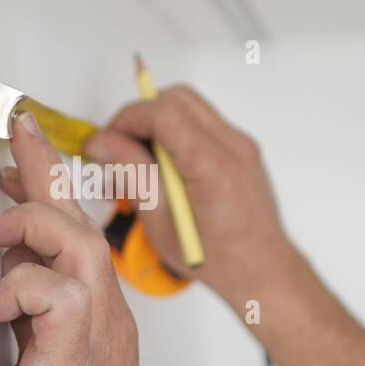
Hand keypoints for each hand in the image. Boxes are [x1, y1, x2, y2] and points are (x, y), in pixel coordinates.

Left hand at [0, 113, 145, 365]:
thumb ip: (36, 322)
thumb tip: (6, 283)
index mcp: (101, 319)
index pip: (81, 238)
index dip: (51, 193)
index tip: (24, 162)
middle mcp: (106, 316)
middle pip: (82, 223)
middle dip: (47, 172)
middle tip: (18, 135)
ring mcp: (97, 332)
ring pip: (76, 243)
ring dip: (30, 223)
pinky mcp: (75, 352)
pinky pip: (54, 291)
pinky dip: (17, 287)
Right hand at [83, 85, 289, 304]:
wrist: (261, 267)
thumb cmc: (215, 258)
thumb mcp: (160, 221)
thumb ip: (132, 173)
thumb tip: (103, 142)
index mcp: (214, 166)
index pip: (164, 113)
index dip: (127, 119)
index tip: (107, 140)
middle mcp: (234, 146)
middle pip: (177, 98)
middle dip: (140, 115)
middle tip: (119, 146)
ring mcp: (241, 143)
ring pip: (189, 105)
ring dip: (158, 122)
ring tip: (140, 159)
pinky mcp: (241, 147)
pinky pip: (202, 121)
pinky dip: (176, 132)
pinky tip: (164, 166)